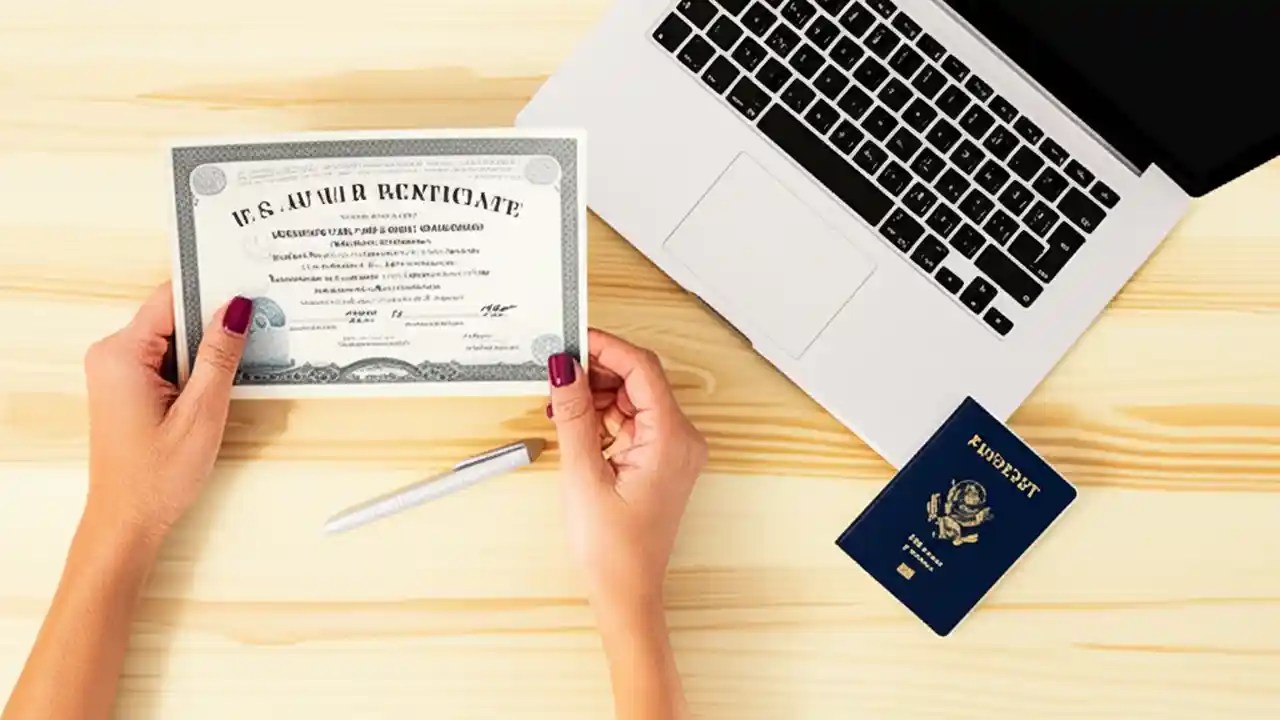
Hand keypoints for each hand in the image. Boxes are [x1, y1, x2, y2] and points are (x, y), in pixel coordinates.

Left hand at [82, 283, 251, 542]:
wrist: (128, 520)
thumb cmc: (157, 477)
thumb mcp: (201, 412)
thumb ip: (220, 355)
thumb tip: (236, 308)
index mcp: (121, 354)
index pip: (171, 299)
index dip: (212, 292)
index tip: (249, 288)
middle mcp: (112, 355)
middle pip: (174, 316)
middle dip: (216, 321)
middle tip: (260, 322)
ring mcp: (118, 371)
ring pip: (175, 338)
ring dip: (210, 347)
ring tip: (246, 356)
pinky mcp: (129, 386)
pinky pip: (168, 359)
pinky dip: (197, 365)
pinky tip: (223, 379)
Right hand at [547, 330, 707, 611]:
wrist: (624, 593)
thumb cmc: (613, 549)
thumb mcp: (583, 473)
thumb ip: (574, 414)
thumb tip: (565, 369)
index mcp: (673, 438)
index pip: (642, 369)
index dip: (606, 347)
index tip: (574, 337)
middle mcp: (681, 439)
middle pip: (639, 381)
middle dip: (597, 371)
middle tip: (557, 370)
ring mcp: (671, 450)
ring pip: (633, 400)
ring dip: (596, 395)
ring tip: (559, 405)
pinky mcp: (658, 461)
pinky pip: (631, 422)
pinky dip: (602, 417)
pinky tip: (574, 423)